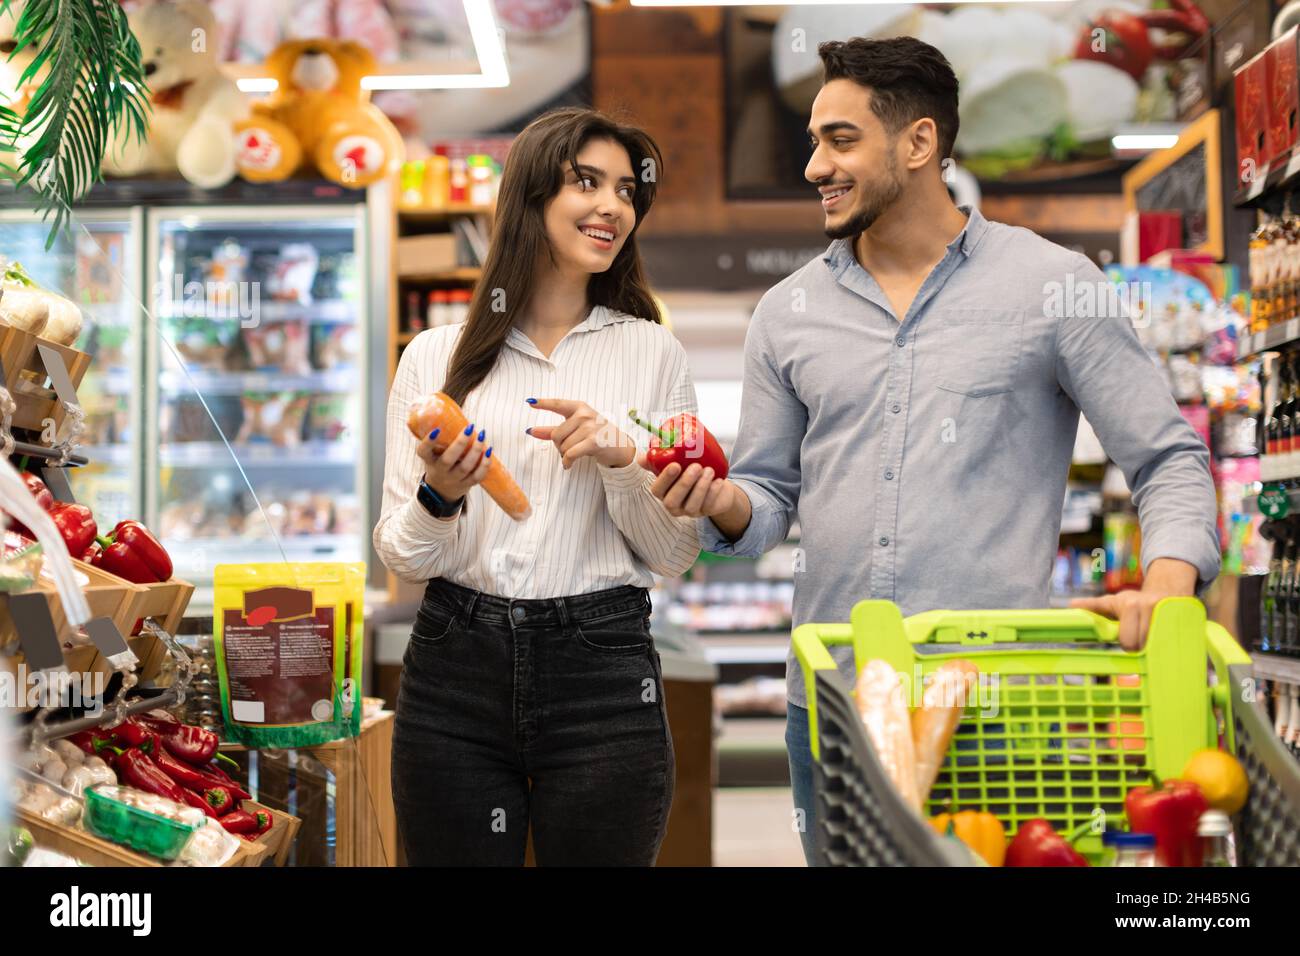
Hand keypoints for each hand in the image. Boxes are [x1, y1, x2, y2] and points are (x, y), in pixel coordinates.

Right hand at [417, 422, 490, 507]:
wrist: (441, 491)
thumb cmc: (439, 463)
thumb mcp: (433, 454)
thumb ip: (439, 438)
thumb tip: (447, 411)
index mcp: (429, 461)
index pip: (423, 452)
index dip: (429, 442)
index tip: (437, 430)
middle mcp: (440, 471)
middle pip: (448, 459)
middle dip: (460, 443)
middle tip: (469, 428)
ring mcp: (453, 480)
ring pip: (465, 467)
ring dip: (476, 450)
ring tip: (482, 436)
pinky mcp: (466, 485)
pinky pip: (477, 476)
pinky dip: (485, 464)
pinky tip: (489, 451)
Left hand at [526, 398, 634, 469]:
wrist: (620, 446)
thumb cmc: (596, 435)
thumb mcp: (576, 429)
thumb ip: (553, 430)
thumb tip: (531, 431)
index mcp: (579, 408)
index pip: (557, 404)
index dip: (543, 403)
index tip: (530, 401)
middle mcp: (584, 415)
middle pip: (556, 434)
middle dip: (559, 446)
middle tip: (570, 448)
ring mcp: (590, 427)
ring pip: (563, 446)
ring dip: (565, 455)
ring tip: (575, 454)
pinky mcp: (594, 442)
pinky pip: (570, 454)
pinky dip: (567, 462)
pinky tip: (568, 465)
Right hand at [648, 461, 742, 519]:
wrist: (715, 481)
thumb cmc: (690, 471)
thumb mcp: (674, 464)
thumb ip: (657, 460)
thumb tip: (641, 458)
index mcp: (663, 492)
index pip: (657, 490)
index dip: (665, 479)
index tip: (675, 465)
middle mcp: (673, 505)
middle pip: (672, 501)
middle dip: (684, 483)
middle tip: (696, 466)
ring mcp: (689, 511)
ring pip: (691, 506)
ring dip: (701, 487)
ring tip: (709, 470)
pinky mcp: (705, 512)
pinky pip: (708, 506)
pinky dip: (713, 493)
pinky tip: (718, 481)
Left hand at [1070, 558, 1197, 650]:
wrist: (1167, 591)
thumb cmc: (1134, 601)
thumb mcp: (1113, 602)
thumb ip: (1094, 606)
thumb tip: (1070, 606)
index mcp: (1130, 604)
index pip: (1127, 641)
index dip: (1128, 643)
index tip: (1130, 637)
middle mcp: (1150, 606)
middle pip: (1143, 645)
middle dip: (1141, 645)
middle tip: (1142, 636)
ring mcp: (1170, 611)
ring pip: (1159, 646)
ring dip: (1156, 645)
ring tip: (1153, 634)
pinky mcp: (1185, 617)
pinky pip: (1178, 641)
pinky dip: (1172, 645)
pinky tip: (1169, 639)